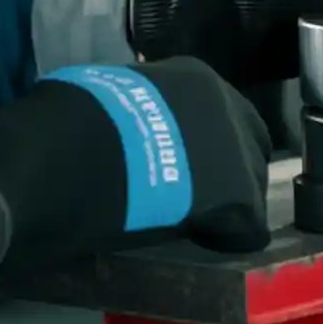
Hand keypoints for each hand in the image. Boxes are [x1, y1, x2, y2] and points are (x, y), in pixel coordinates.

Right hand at [0, 57, 270, 291]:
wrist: (72, 154)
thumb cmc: (72, 121)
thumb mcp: (111, 93)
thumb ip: (138, 105)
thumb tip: (125, 119)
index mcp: (195, 79)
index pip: (222, 112)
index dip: (207, 144)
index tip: (188, 163)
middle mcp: (227, 106)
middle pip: (247, 145)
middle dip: (228, 171)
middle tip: (199, 196)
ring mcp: (237, 150)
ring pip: (251, 184)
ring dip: (227, 204)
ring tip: (199, 223)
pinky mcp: (238, 195)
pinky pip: (246, 226)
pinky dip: (227, 238)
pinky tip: (207, 245)